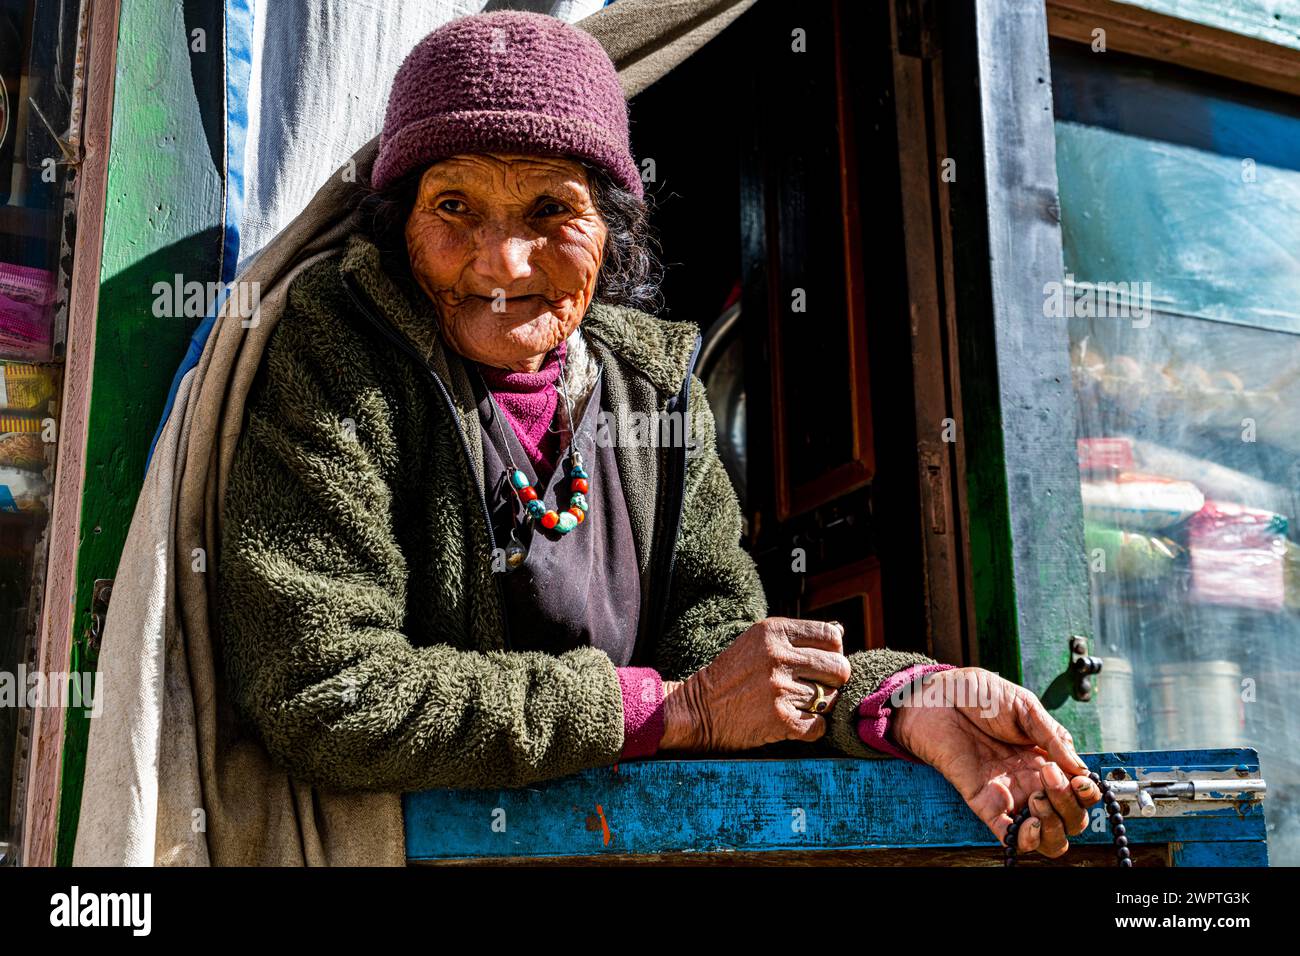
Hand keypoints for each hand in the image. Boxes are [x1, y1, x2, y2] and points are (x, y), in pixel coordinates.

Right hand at [661, 617, 849, 750]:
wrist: (698, 709)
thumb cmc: (732, 673)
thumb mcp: (758, 641)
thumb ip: (798, 636)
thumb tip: (840, 632)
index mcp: (774, 631)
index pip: (832, 636)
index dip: (833, 652)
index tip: (820, 662)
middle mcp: (778, 657)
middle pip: (839, 668)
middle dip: (833, 680)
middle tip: (814, 686)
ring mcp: (780, 689)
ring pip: (830, 699)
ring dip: (818, 705)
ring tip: (793, 703)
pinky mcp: (781, 720)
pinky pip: (820, 726)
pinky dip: (810, 728)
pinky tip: (791, 721)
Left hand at [890, 667, 1101, 858]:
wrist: (937, 694)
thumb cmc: (977, 694)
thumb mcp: (1025, 707)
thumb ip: (1053, 737)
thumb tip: (1081, 769)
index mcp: (1044, 756)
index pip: (1078, 790)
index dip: (1086, 792)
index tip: (1080, 780)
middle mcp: (1030, 780)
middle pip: (1067, 817)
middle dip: (1070, 807)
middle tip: (1050, 776)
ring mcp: (1008, 792)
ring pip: (1043, 834)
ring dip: (1051, 827)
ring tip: (1038, 799)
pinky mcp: (982, 800)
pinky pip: (1006, 833)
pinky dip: (1022, 839)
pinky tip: (1027, 825)